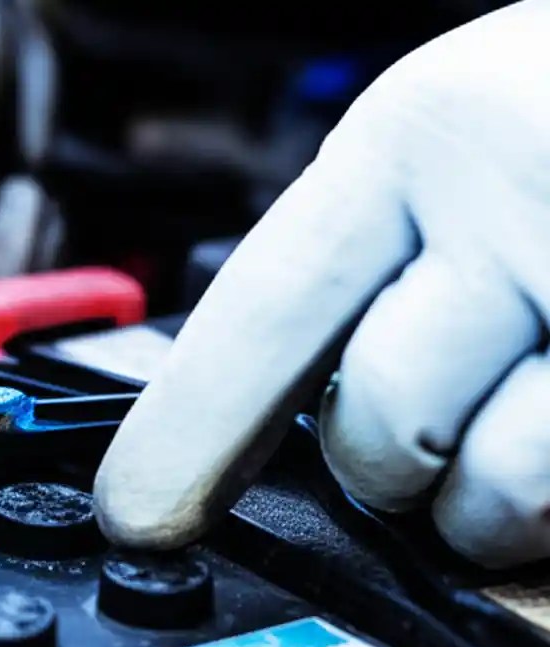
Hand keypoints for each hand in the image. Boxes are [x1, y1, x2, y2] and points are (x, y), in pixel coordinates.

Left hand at [94, 0, 549, 569]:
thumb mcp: (459, 141)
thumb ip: (375, 254)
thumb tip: (261, 409)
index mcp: (420, 134)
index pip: (259, 314)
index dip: (183, 435)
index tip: (139, 508)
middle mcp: (521, 199)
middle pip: (375, 425)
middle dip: (378, 467)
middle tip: (413, 438)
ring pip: (494, 491)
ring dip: (487, 507)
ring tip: (517, 437)